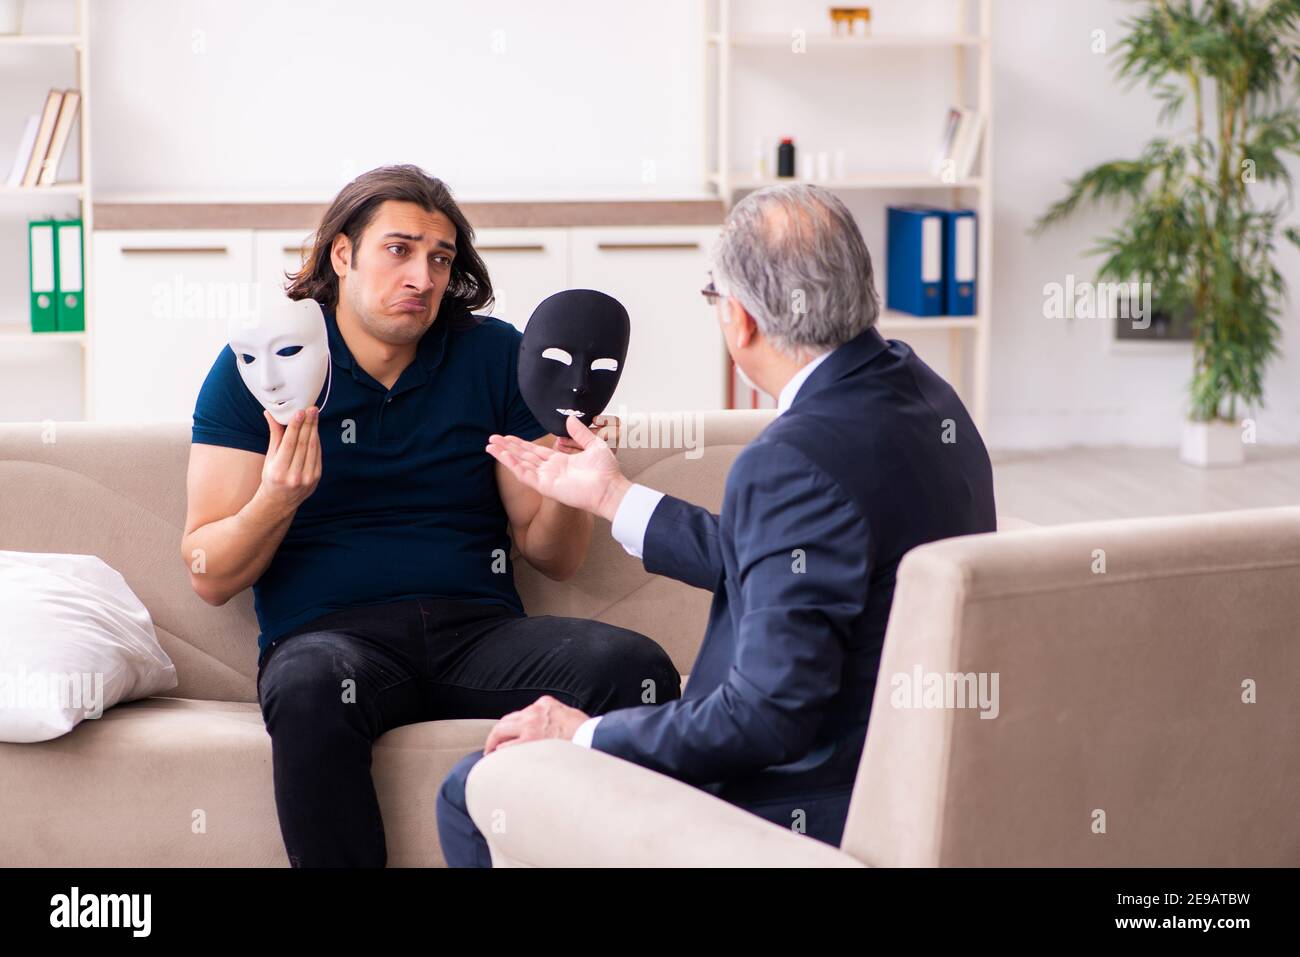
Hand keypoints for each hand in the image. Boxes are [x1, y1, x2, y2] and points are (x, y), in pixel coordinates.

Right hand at [259, 407, 320, 513]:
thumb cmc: (272, 477)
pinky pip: (318, 454)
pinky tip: (315, 429)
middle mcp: (294, 475)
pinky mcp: (316, 477)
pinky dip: (317, 440)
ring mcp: (308, 478)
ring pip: (312, 448)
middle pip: (303, 444)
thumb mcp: (270, 457)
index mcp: (279, 471)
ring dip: (314, 429)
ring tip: (314, 414)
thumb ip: (274, 435)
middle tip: (311, 408)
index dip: (295, 426)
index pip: (289, 444)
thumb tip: (270, 413)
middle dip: (308, 424)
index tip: (300, 412)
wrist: (280, 501)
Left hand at [483, 695, 590, 754]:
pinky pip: (505, 749)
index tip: (509, 736)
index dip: (512, 727)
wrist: (594, 737)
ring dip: (494, 744)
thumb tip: (551, 729)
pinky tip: (497, 763)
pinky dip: (498, 755)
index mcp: (544, 704)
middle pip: (506, 721)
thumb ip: (556, 717)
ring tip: (490, 756)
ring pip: (500, 732)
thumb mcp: (570, 716)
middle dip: (496, 734)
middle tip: (491, 747)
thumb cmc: (587, 733)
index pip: (521, 714)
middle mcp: (534, 712)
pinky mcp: (528, 741)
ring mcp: (529, 726)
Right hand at [487, 415, 630, 520]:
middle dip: (507, 448)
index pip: (534, 451)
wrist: (610, 487)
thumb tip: (569, 418)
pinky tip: (502, 456)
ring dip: (505, 455)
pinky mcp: (545, 486)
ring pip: (520, 464)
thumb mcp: (593, 444)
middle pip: (523, 456)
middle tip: (492, 439)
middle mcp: (550, 470)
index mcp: (560, 462)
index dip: (520, 444)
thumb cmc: (606, 471)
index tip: (507, 437)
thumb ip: (579, 432)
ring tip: (490, 446)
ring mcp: (546, 479)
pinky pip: (525, 475)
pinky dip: (512, 465)